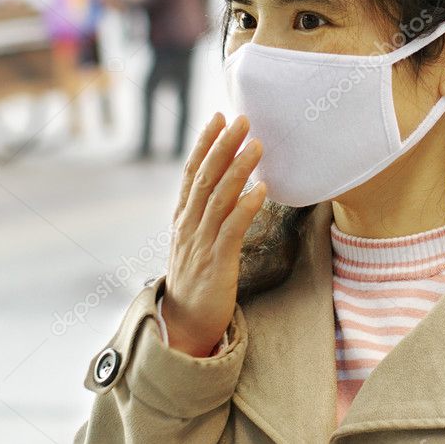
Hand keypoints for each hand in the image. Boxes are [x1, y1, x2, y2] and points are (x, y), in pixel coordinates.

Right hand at [159, 112, 265, 356]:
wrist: (184, 326)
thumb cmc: (197, 281)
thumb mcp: (197, 241)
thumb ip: (210, 213)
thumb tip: (232, 185)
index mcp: (183, 218)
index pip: (193, 172)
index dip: (205, 143)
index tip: (219, 117)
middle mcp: (188, 226)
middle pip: (206, 177)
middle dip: (224, 145)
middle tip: (242, 119)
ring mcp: (200, 244)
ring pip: (219, 198)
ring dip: (239, 169)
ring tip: (257, 145)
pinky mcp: (216, 264)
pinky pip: (231, 230)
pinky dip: (246, 207)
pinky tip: (262, 191)